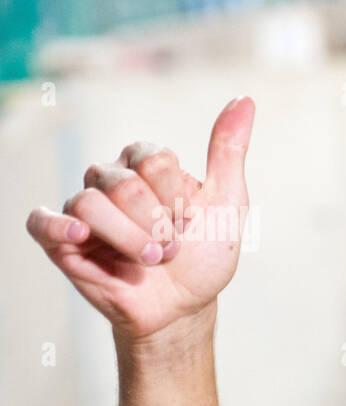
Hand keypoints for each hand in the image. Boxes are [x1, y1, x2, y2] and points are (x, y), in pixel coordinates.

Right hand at [25, 97, 255, 340]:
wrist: (185, 306)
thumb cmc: (205, 254)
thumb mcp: (227, 202)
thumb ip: (229, 150)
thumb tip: (245, 99)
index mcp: (145, 163)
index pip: (154, 160)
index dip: (178, 199)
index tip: (189, 221)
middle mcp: (110, 179)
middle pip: (124, 183)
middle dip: (158, 225)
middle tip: (171, 248)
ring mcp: (84, 209)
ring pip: (91, 204)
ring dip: (131, 240)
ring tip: (149, 260)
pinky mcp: (62, 240)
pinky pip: (40, 221)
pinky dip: (57, 225)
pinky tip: (80, 234)